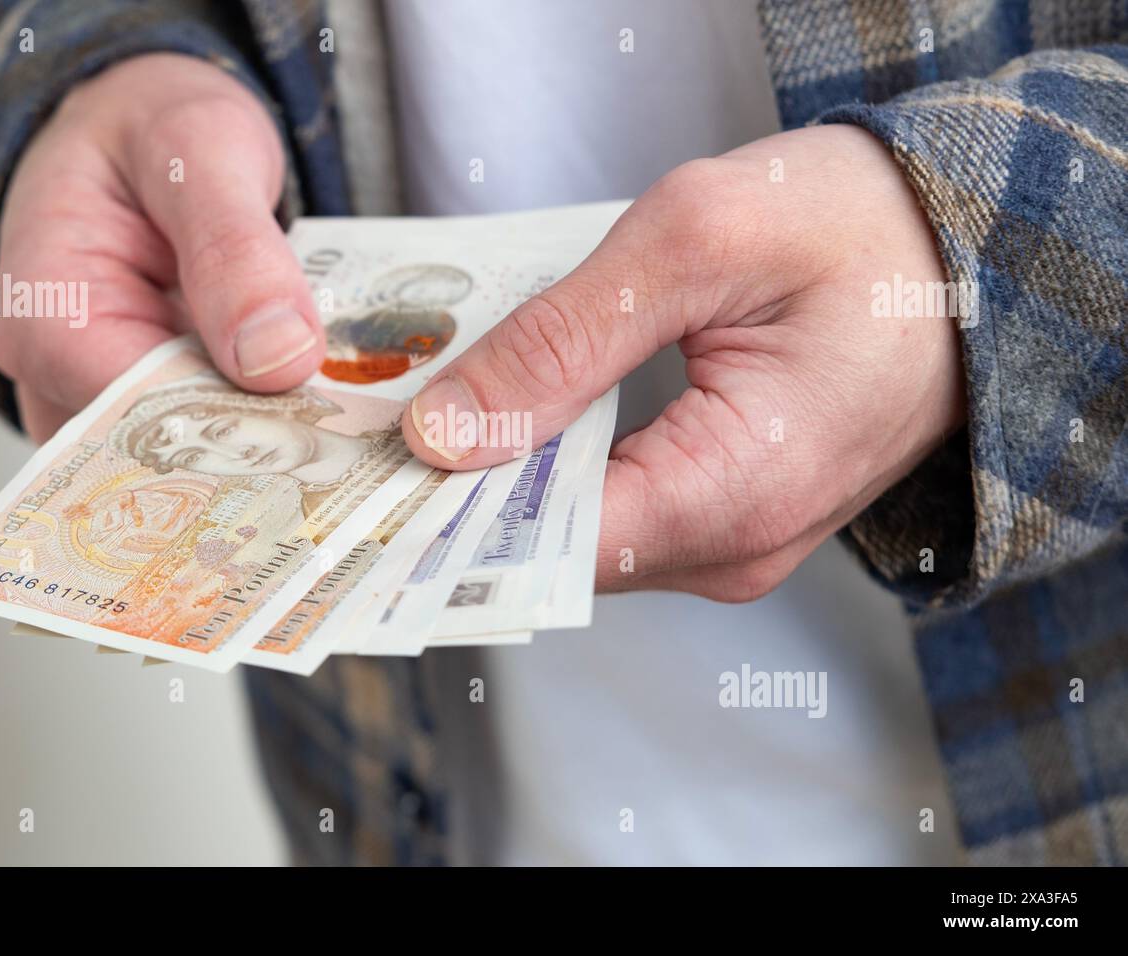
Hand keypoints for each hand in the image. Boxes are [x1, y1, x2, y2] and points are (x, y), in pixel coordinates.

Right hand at [0, 53, 323, 442]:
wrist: (149, 129)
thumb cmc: (156, 127)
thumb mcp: (202, 150)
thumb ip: (235, 248)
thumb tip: (277, 360)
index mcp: (47, 313)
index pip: (140, 411)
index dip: (233, 428)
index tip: (324, 433)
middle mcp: (52, 375)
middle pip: (160, 448)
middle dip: (255, 447)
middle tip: (353, 448)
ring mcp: (94, 398)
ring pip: (183, 455)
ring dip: (262, 443)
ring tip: (344, 433)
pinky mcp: (143, 405)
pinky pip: (199, 438)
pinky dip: (257, 427)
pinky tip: (316, 416)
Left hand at [402, 125, 965, 599]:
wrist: (965, 250)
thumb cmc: (861, 231)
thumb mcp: (697, 244)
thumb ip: (562, 342)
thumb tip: (444, 430)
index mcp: (735, 495)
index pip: (548, 549)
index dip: (445, 517)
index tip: (361, 480)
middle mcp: (730, 548)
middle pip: (551, 547)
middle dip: (459, 489)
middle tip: (373, 424)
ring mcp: (729, 538)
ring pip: (573, 530)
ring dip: (501, 472)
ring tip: (429, 407)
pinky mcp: (721, 510)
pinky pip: (611, 507)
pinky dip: (550, 464)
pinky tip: (508, 412)